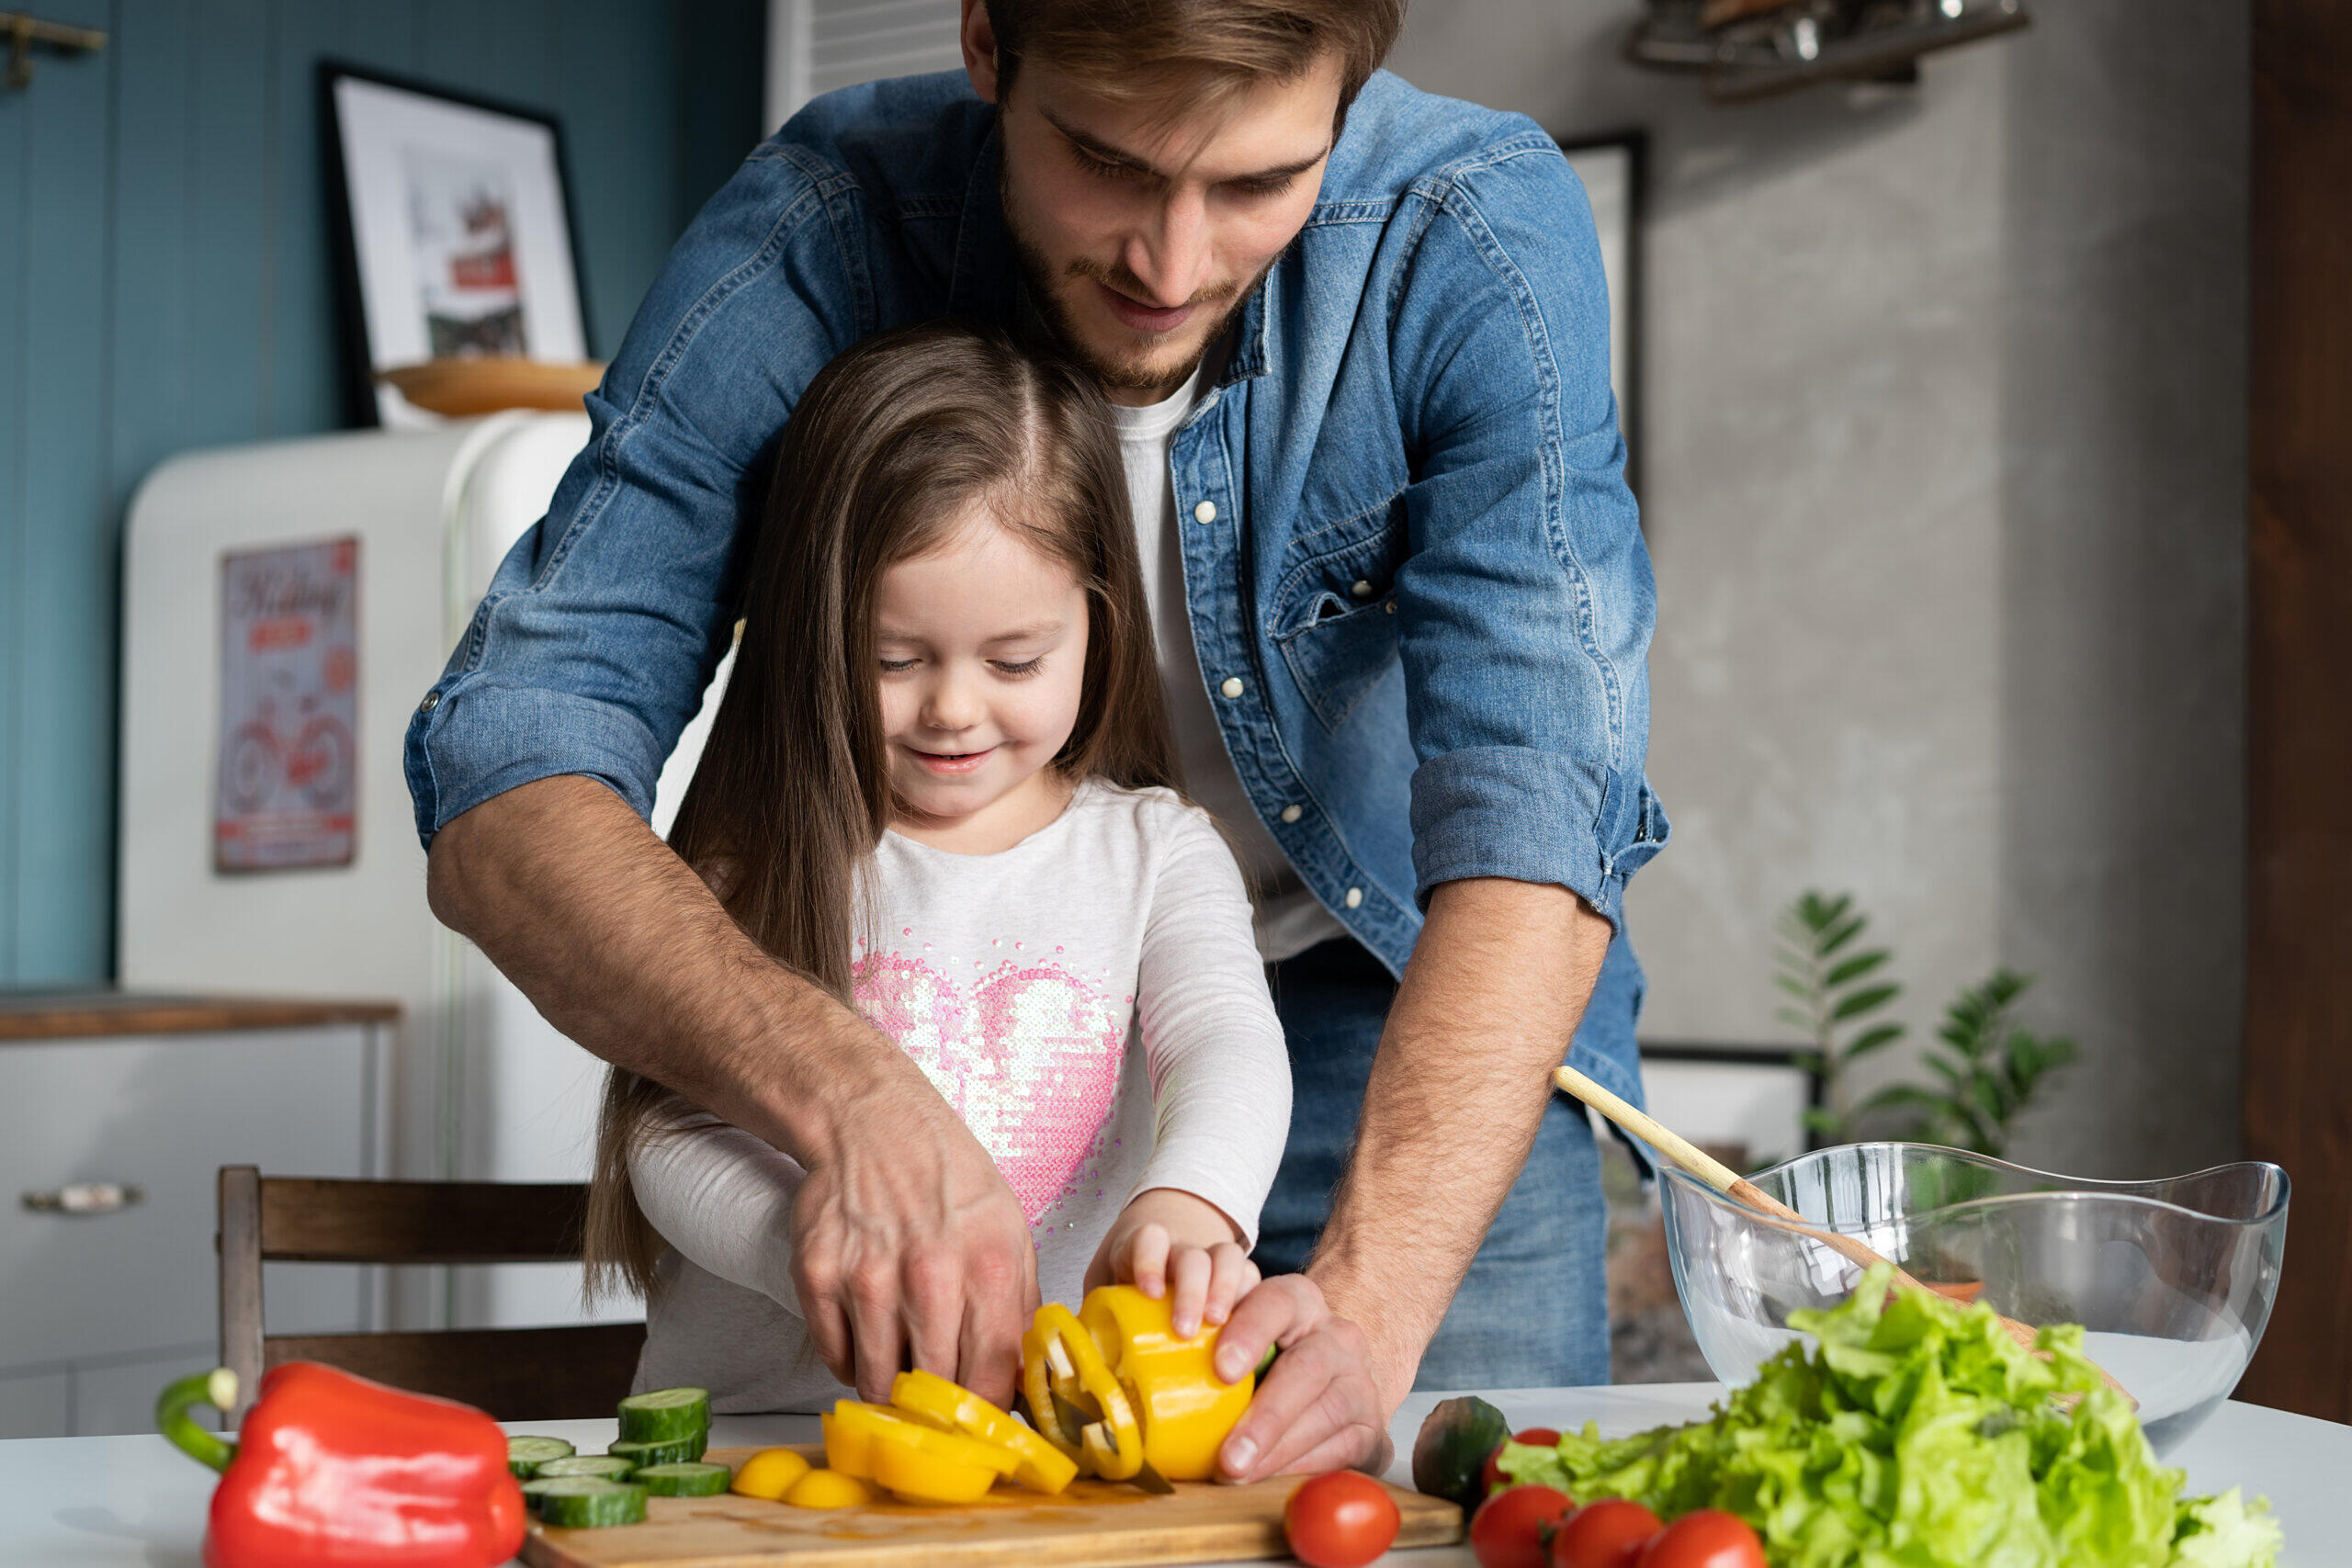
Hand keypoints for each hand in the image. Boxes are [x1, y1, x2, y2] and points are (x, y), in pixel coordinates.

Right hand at [787, 1075, 1039, 1407]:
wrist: (876, 1125)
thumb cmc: (948, 1182)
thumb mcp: (1010, 1232)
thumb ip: (1019, 1310)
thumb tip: (1023, 1383)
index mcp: (988, 1267)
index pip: (991, 1378)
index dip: (984, 1413)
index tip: (978, 1421)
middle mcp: (928, 1276)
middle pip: (933, 1390)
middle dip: (936, 1404)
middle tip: (934, 1393)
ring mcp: (867, 1277)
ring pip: (878, 1384)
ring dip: (890, 1384)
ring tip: (900, 1353)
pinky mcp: (818, 1276)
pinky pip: (835, 1358)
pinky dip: (851, 1358)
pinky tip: (867, 1324)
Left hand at [1086, 1188, 1256, 1336]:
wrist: (1162, 1244)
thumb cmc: (1127, 1274)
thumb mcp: (1105, 1283)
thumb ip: (1095, 1312)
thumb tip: (1084, 1361)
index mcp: (1142, 1247)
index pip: (1148, 1239)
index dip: (1149, 1261)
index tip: (1150, 1291)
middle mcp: (1180, 1248)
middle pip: (1192, 1256)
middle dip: (1191, 1290)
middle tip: (1185, 1329)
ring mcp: (1211, 1258)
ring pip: (1226, 1257)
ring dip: (1225, 1291)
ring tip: (1218, 1326)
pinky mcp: (1236, 1274)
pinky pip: (1251, 1276)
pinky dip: (1250, 1298)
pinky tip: (1245, 1327)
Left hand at [1204, 1273, 1393, 1482]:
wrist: (1331, 1376)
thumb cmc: (1267, 1356)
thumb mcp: (1241, 1332)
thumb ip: (1206, 1333)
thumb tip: (1135, 1349)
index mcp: (1299, 1302)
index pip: (1277, 1303)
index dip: (1250, 1332)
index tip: (1221, 1369)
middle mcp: (1337, 1336)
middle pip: (1308, 1368)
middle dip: (1266, 1416)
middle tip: (1228, 1457)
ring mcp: (1361, 1382)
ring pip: (1328, 1413)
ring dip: (1279, 1451)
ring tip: (1239, 1474)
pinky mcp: (1373, 1427)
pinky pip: (1343, 1449)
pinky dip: (1303, 1467)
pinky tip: (1270, 1479)